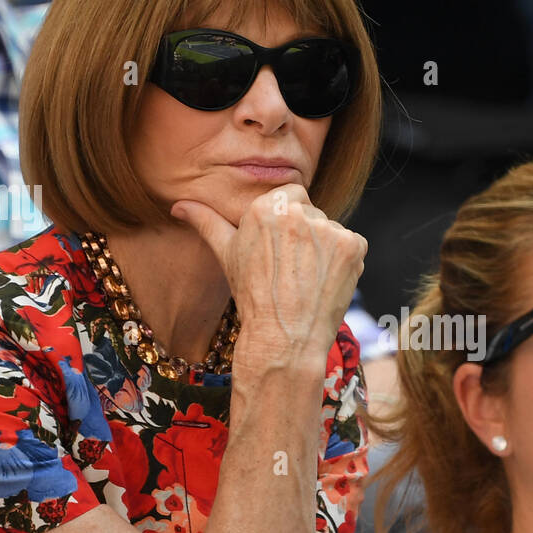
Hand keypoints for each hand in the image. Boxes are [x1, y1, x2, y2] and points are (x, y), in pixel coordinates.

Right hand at [171, 185, 366, 369]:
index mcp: (267, 206)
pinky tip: (325, 282)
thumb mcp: (227, 254)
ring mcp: (329, 229)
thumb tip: (179, 206)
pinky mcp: (353, 246)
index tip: (281, 249)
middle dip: (305, 236)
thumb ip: (207, 222)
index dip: (287, 222)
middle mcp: (299, 212)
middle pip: (312, 213)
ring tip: (307, 279)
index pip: (291, 196)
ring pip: (331, 230)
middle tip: (292, 269)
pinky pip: (352, 245)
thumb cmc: (252, 295)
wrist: (283, 337)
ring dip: (325, 249)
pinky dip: (344, 262)